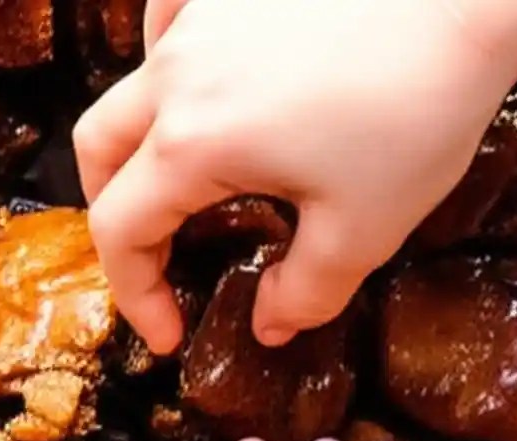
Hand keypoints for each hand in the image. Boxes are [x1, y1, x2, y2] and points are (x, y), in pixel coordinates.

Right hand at [74, 0, 516, 351]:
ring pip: (132, 85)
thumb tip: (270, 324)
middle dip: (113, 213)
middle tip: (156, 256)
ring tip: (186, 175)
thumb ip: (304, 292)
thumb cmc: (418, 105)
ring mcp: (198, 17)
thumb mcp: (365, 226)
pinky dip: (168, 67)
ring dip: (138, 142)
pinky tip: (210, 83)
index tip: (169, 333)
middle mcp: (175, 74)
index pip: (119, 230)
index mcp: (192, 144)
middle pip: (98, 151)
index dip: (134, 294)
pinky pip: (169, 24)